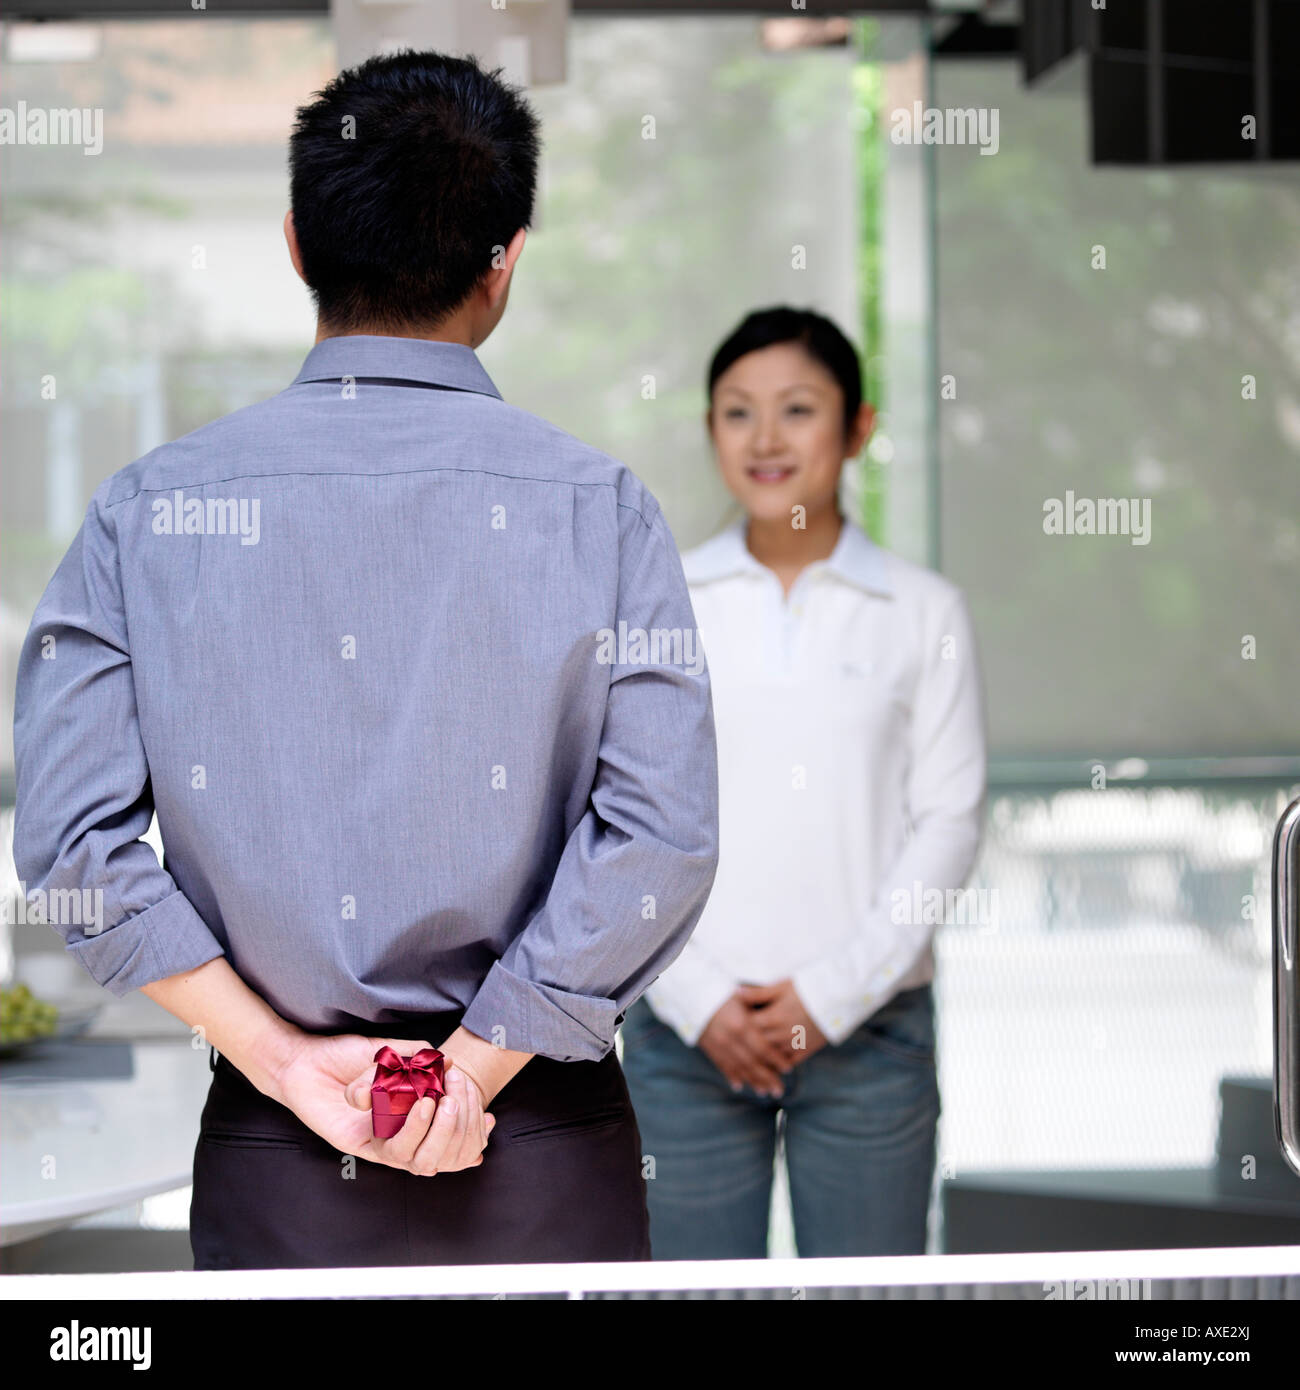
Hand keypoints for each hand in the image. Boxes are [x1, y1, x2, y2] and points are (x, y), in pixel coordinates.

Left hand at [275, 1032, 494, 1174]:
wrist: (304, 1062)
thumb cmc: (345, 1056)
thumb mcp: (389, 1050)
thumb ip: (419, 1056)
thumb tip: (451, 1063)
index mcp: (409, 1111)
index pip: (448, 1133)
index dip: (471, 1129)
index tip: (488, 1117)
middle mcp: (399, 1130)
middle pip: (441, 1150)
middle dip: (459, 1128)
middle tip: (461, 1097)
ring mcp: (382, 1140)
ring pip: (420, 1155)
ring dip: (437, 1130)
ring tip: (440, 1102)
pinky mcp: (362, 1147)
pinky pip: (395, 1151)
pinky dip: (412, 1130)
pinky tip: (421, 1107)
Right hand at [697, 994, 793, 1097]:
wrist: (693, 996)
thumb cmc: (723, 994)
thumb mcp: (743, 1000)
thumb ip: (759, 1014)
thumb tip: (778, 1026)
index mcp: (741, 1025)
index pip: (763, 1048)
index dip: (776, 1059)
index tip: (789, 1068)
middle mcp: (730, 1039)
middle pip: (753, 1063)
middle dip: (768, 1078)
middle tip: (779, 1090)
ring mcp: (719, 1046)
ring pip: (739, 1068)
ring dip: (752, 1081)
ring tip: (764, 1092)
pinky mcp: (710, 1048)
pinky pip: (722, 1066)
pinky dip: (731, 1076)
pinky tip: (739, 1086)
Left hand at [736, 979, 829, 1068]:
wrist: (837, 997)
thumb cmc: (807, 988)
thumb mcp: (781, 987)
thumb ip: (758, 993)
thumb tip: (735, 993)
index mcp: (774, 1017)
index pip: (748, 1027)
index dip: (739, 1026)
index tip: (731, 1026)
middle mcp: (783, 1033)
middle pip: (758, 1043)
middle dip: (747, 1044)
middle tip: (736, 1047)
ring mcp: (795, 1043)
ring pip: (771, 1057)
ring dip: (761, 1059)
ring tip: (750, 1060)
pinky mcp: (807, 1050)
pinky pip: (788, 1063)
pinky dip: (778, 1065)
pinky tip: (771, 1067)